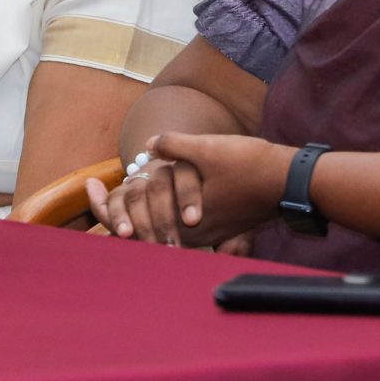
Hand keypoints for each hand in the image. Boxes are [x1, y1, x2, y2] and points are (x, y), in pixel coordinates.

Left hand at [89, 132, 290, 248]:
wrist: (289, 182)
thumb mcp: (207, 148)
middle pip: (139, 229)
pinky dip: (159, 215)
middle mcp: (188, 233)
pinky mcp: (216, 230)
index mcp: (180, 217)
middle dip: (117, 209)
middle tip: (96, 192)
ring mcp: (203, 235)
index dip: (106, 205)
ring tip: (120, 196)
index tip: (90, 187)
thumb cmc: (249, 164)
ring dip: (138, 213)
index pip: (131, 219)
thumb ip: (173, 145)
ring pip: (157, 229)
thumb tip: (149, 145)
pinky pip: (176, 228)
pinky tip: (155, 198)